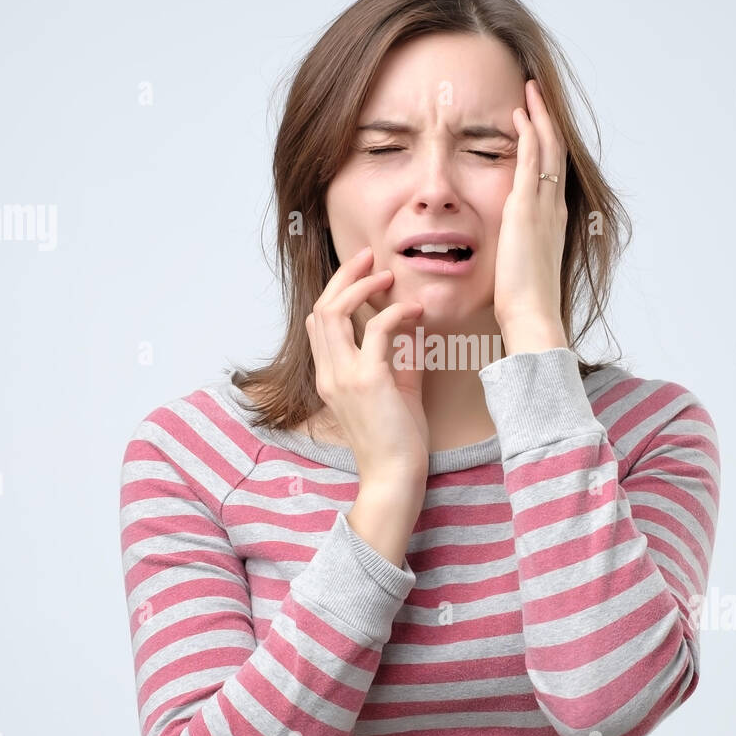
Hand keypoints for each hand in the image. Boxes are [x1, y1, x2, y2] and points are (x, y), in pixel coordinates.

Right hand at [305, 245, 430, 484]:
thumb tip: (416, 329)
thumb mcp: (398, 393)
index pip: (319, 323)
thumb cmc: (397, 442)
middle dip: (345, 276)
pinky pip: (378, 330)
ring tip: (387, 274)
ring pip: (335, 312)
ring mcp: (343, 377)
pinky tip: (416, 311)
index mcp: (330, 377)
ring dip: (362, 286)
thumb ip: (402, 360)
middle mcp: (329, 374)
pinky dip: (397, 313)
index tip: (364, 273)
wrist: (395, 477)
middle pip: (322, 308)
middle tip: (370, 257)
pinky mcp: (368, 381)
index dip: (338, 291)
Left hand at [493, 78, 569, 349]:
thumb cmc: (524, 302)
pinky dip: (527, 135)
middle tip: (535, 95)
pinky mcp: (526, 208)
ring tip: (529, 92)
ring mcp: (542, 206)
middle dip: (546, 121)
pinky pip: (530, 162)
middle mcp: (553, 208)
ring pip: (547, 150)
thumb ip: (517, 251)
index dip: (546, 145)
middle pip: (555, 153)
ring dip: (538, 118)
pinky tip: (518, 115)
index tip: (535, 124)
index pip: (551, 173)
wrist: (533, 315)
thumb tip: (508, 251)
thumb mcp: (521, 267)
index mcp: (552, 222)